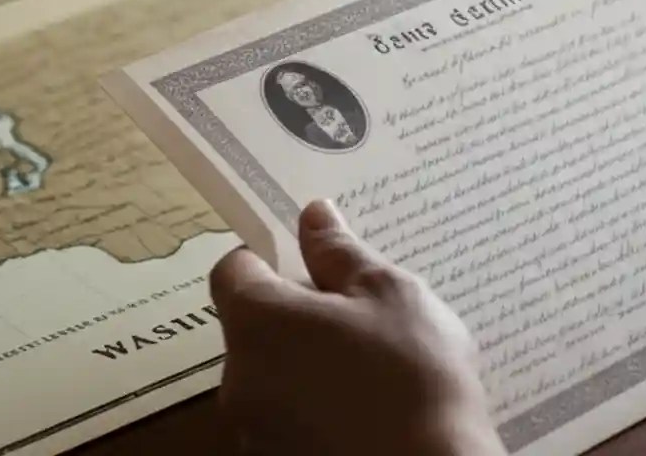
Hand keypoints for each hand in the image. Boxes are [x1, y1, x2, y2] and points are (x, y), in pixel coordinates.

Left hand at [210, 200, 505, 455]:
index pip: (233, 270)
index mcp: (258, 322)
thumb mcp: (389, 293)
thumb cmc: (412, 375)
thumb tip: (313, 216)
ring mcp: (253, 428)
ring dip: (311, 361)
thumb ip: (341, 253)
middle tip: (366, 317)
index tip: (316, 264)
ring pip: (274, 373)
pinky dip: (319, 404)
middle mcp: (239, 377)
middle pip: (255, 326)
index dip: (270, 258)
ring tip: (376, 367)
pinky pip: (289, 416)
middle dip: (302, 314)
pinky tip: (369, 406)